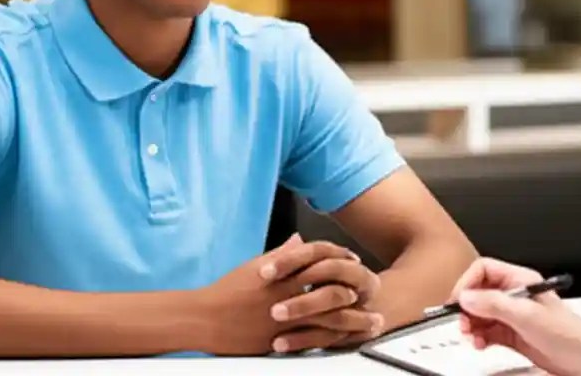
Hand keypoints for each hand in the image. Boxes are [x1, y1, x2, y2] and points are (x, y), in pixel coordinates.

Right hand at [198, 234, 373, 354]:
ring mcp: (286, 318)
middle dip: (358, 292)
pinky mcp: (281, 338)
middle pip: (334, 289)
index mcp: (284, 272)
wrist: (205, 318)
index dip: (343, 261)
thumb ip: (282, 254)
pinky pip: (314, 339)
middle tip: (376, 294)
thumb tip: (299, 240)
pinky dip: (333, 338)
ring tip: (373, 323)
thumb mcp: (256, 265)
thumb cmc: (228, 290)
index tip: (356, 264)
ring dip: (355, 320)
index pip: (322, 260)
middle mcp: (288, 293)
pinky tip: (347, 340)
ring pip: (329, 318)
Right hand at [451, 258, 580, 375]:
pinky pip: (487, 331)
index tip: (459, 302)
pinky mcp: (512, 333)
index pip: (483, 270)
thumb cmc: (569, 334)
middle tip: (464, 324)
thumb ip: (495, 304)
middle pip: (478, 293)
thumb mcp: (527, 315)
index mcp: (520, 279)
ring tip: (472, 337)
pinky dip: (479, 338)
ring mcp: (512, 315)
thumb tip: (467, 297)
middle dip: (467, 308)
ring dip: (472, 325)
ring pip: (480, 314)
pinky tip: (481, 344)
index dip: (468, 283)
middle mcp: (514, 294)